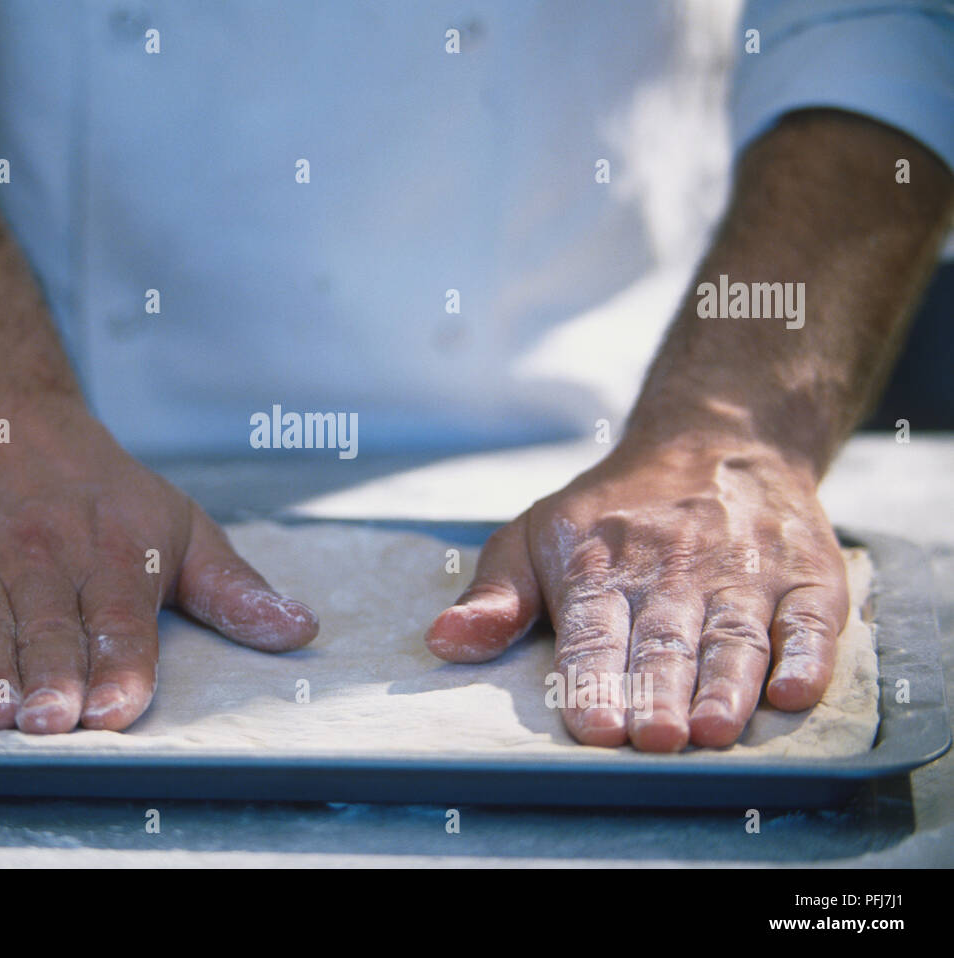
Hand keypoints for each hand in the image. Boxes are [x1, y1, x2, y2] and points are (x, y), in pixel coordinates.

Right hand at [0, 393, 318, 732]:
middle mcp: (45, 553)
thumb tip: (300, 629)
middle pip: (50, 628)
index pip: (121, 619)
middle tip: (51, 720)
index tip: (118, 707)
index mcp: (116, 552)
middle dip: (51, 677)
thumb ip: (233, 588)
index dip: (120, 665)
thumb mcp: (179, 524)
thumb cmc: (97, 487)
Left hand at [424, 438, 848, 750]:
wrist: (718, 439)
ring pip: (734, 634)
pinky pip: (811, 617)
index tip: (592, 726)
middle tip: (656, 739)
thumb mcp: (537, 534)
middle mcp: (672, 569)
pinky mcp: (805, 575)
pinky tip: (796, 691)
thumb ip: (496, 596)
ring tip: (714, 730)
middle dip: (659, 692)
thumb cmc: (613, 509)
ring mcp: (742, 572)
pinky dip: (808, 654)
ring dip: (726, 684)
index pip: (594, 630)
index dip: (593, 677)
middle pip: (664, 640)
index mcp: (600, 564)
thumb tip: (443, 641)